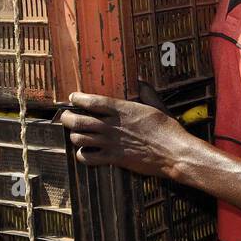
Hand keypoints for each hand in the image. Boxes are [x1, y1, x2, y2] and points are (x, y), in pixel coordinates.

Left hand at [58, 83, 190, 178]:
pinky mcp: (113, 159)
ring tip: (77, 133)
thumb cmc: (168, 130)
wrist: (174, 153)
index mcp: (122, 110)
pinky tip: (87, 151)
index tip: (73, 98)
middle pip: (76, 120)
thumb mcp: (158, 106)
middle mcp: (112, 126)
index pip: (90, 101)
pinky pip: (87, 157)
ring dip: (74, 135)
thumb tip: (140, 81)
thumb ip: (146, 92)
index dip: (77, 99)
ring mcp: (110, 143)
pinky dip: (83, 154)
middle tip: (66, 116)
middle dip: (66, 118)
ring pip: (78, 138)